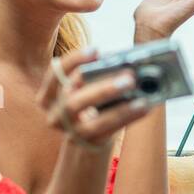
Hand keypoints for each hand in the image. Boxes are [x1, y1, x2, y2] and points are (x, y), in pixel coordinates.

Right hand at [35, 47, 149, 152]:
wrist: (86, 140)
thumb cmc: (90, 106)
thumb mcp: (87, 89)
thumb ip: (98, 76)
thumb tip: (128, 66)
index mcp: (49, 95)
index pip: (55, 74)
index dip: (74, 61)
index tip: (96, 50)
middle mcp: (55, 114)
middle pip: (74, 100)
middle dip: (103, 88)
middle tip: (130, 77)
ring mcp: (70, 132)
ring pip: (93, 122)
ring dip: (120, 110)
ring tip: (143, 100)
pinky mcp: (87, 143)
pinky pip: (108, 131)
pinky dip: (126, 118)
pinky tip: (144, 108)